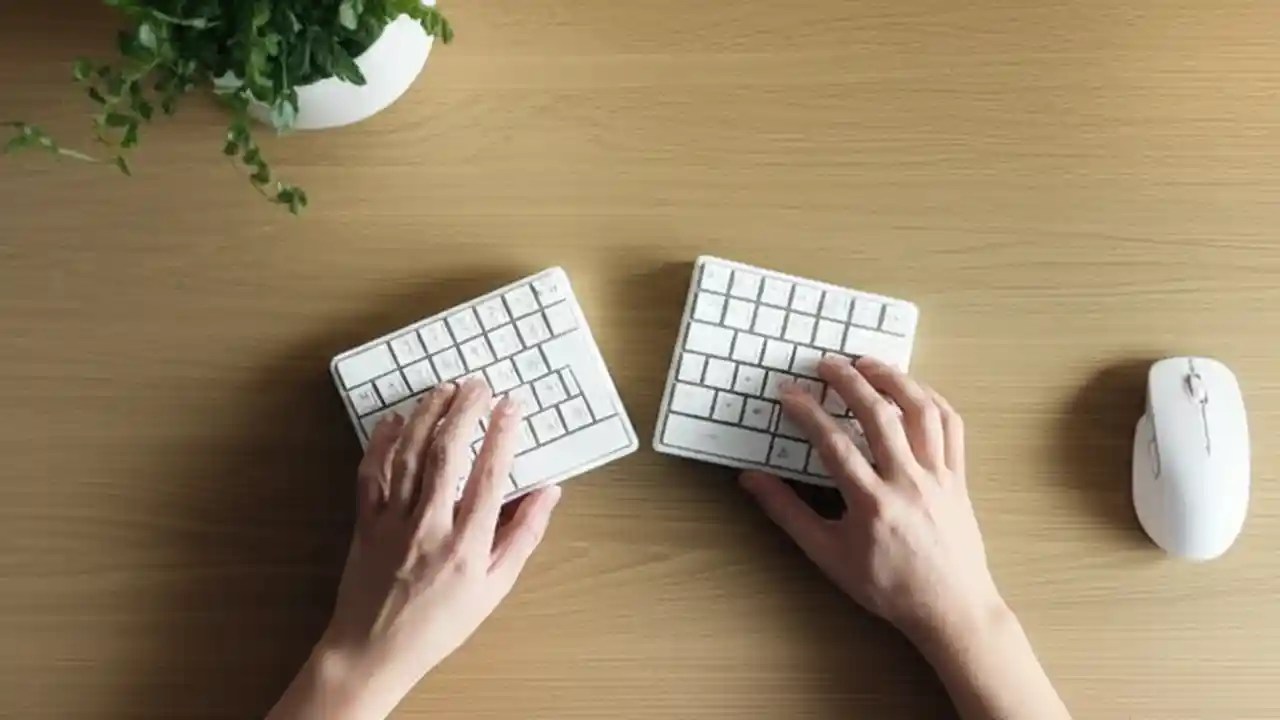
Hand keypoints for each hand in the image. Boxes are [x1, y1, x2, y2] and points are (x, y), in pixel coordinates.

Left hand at [269, 379, 561, 719]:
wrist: (373, 650)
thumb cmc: (440, 624)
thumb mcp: (495, 588)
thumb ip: (523, 536)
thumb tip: (550, 493)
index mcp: (467, 544)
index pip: (490, 475)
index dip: (503, 433)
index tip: (512, 405)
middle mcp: (429, 526)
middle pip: (448, 453)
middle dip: (465, 411)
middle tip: (478, 384)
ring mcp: (392, 521)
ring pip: (410, 454)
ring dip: (428, 415)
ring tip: (444, 389)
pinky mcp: (364, 521)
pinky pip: (372, 472)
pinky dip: (383, 442)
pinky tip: (396, 420)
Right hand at [740, 356, 1002, 643]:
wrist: (950, 608)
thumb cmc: (886, 586)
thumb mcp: (827, 555)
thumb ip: (788, 513)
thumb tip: (751, 480)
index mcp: (872, 504)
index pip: (834, 445)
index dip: (807, 413)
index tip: (788, 393)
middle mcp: (908, 483)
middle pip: (878, 416)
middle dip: (849, 381)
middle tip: (825, 363)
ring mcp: (939, 476)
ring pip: (921, 412)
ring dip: (894, 379)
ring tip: (868, 363)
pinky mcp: (959, 477)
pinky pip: (951, 426)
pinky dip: (932, 400)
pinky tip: (912, 389)